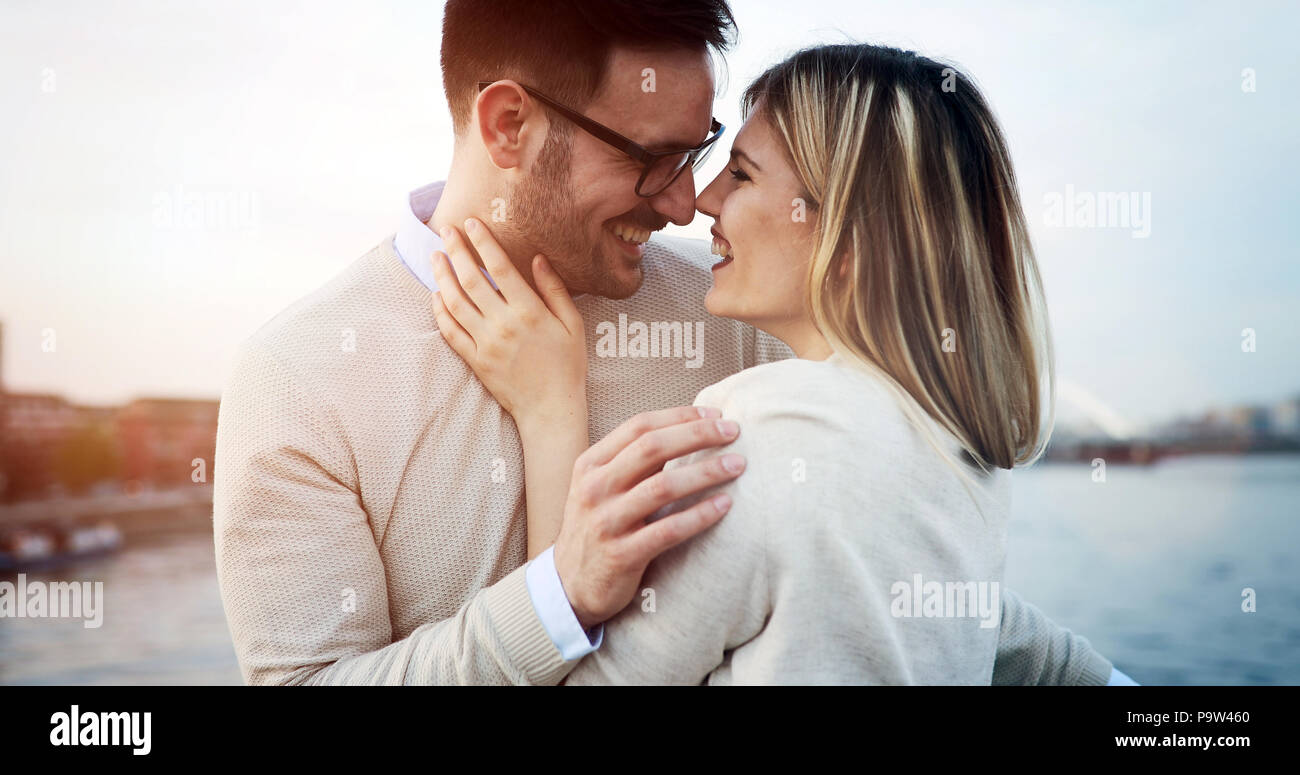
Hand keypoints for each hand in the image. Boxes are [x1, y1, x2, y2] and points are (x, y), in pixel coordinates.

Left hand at [430, 217, 586, 430]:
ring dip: (443, 276)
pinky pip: (451, 332)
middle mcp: (503, 325)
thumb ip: (554, 290)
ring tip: (436, 256)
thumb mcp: (572, 324)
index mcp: (529, 312)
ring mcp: (486, 344)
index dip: (484, 242)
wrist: (550, 409)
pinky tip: (436, 294)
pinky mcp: (475, 360)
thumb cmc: (567, 365)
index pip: (501, 268)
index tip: (472, 223)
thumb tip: (537, 258)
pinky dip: (440, 311)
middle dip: (457, 251)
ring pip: (455, 303)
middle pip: (472, 280)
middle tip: (446, 230)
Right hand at [551, 406, 746, 628]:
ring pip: (663, 487)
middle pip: (652, 448)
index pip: (640, 426)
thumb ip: (633, 462)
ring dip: (706, 472)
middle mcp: (594, 488)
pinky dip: (700, 515)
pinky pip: (668, 530)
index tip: (715, 415)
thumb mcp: (601, 487)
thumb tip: (688, 431)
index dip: (680, 416)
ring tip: (737, 465)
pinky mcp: (621, 555)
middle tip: (733, 431)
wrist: (569, 586)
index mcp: (591, 464)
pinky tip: (724, 505)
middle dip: (698, 435)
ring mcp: (606, 522)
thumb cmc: (597, 528)